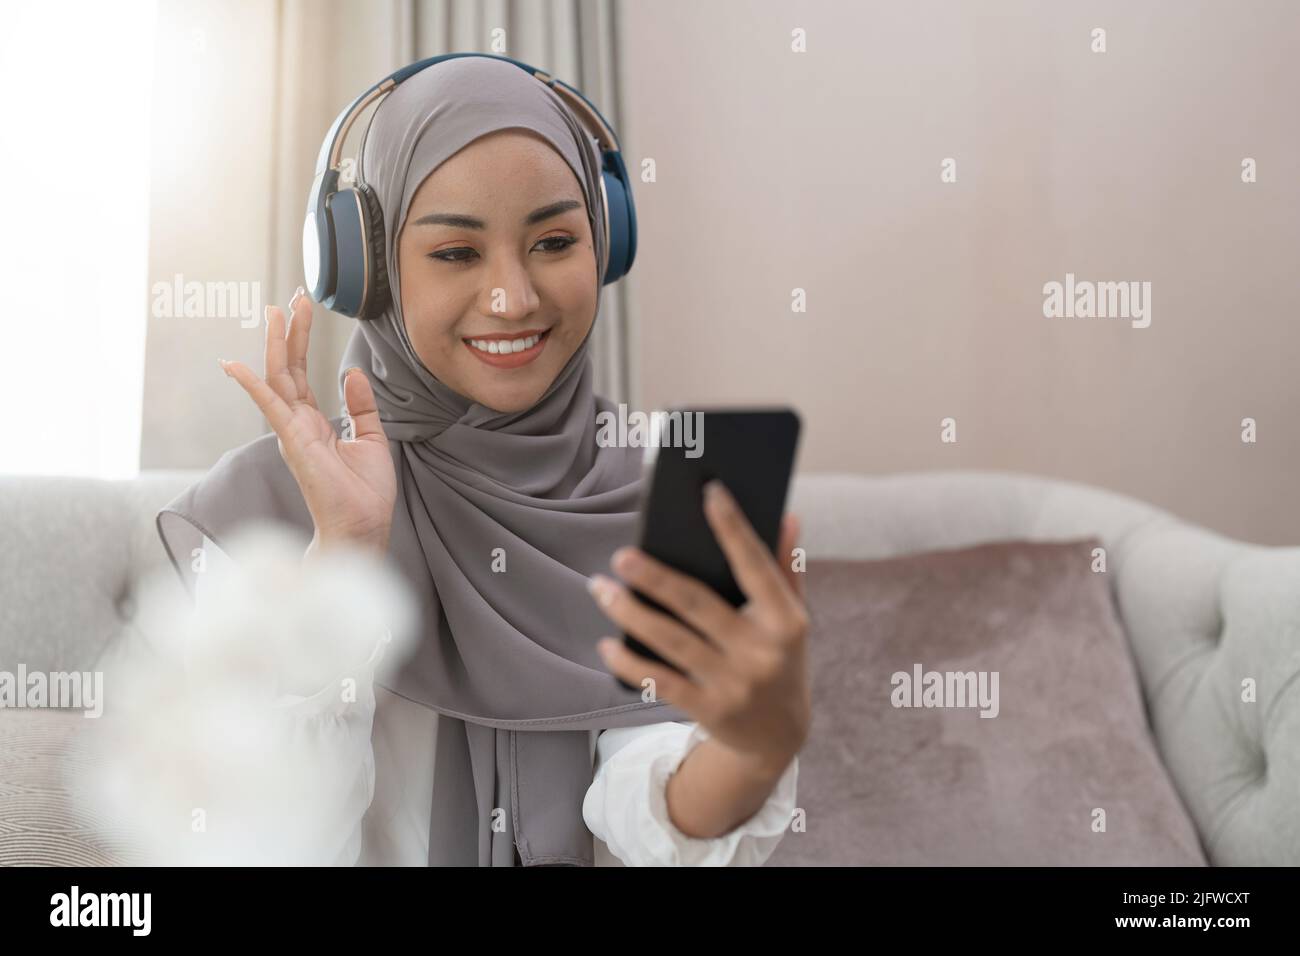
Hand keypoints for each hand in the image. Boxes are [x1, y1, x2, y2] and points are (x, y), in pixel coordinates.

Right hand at [220, 288, 395, 551]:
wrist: (362, 528)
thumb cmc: (364, 493)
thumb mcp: (372, 439)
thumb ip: (360, 406)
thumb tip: (352, 373)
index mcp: (314, 423)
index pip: (301, 373)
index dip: (301, 340)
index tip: (304, 308)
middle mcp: (297, 423)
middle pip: (287, 368)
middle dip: (289, 332)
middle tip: (293, 297)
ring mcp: (292, 432)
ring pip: (279, 378)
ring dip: (277, 344)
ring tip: (278, 311)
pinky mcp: (294, 442)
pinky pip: (270, 407)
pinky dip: (252, 385)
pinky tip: (235, 365)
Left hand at [589, 479, 810, 776]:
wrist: (778, 738)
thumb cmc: (780, 660)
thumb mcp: (792, 619)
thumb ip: (786, 569)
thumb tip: (788, 517)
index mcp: (786, 621)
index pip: (756, 566)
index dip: (733, 529)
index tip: (709, 492)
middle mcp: (761, 652)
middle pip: (697, 605)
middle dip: (655, 578)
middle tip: (621, 555)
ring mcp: (734, 684)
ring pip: (671, 640)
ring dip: (629, 613)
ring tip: (600, 587)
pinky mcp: (709, 711)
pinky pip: (661, 681)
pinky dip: (630, 663)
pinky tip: (607, 643)